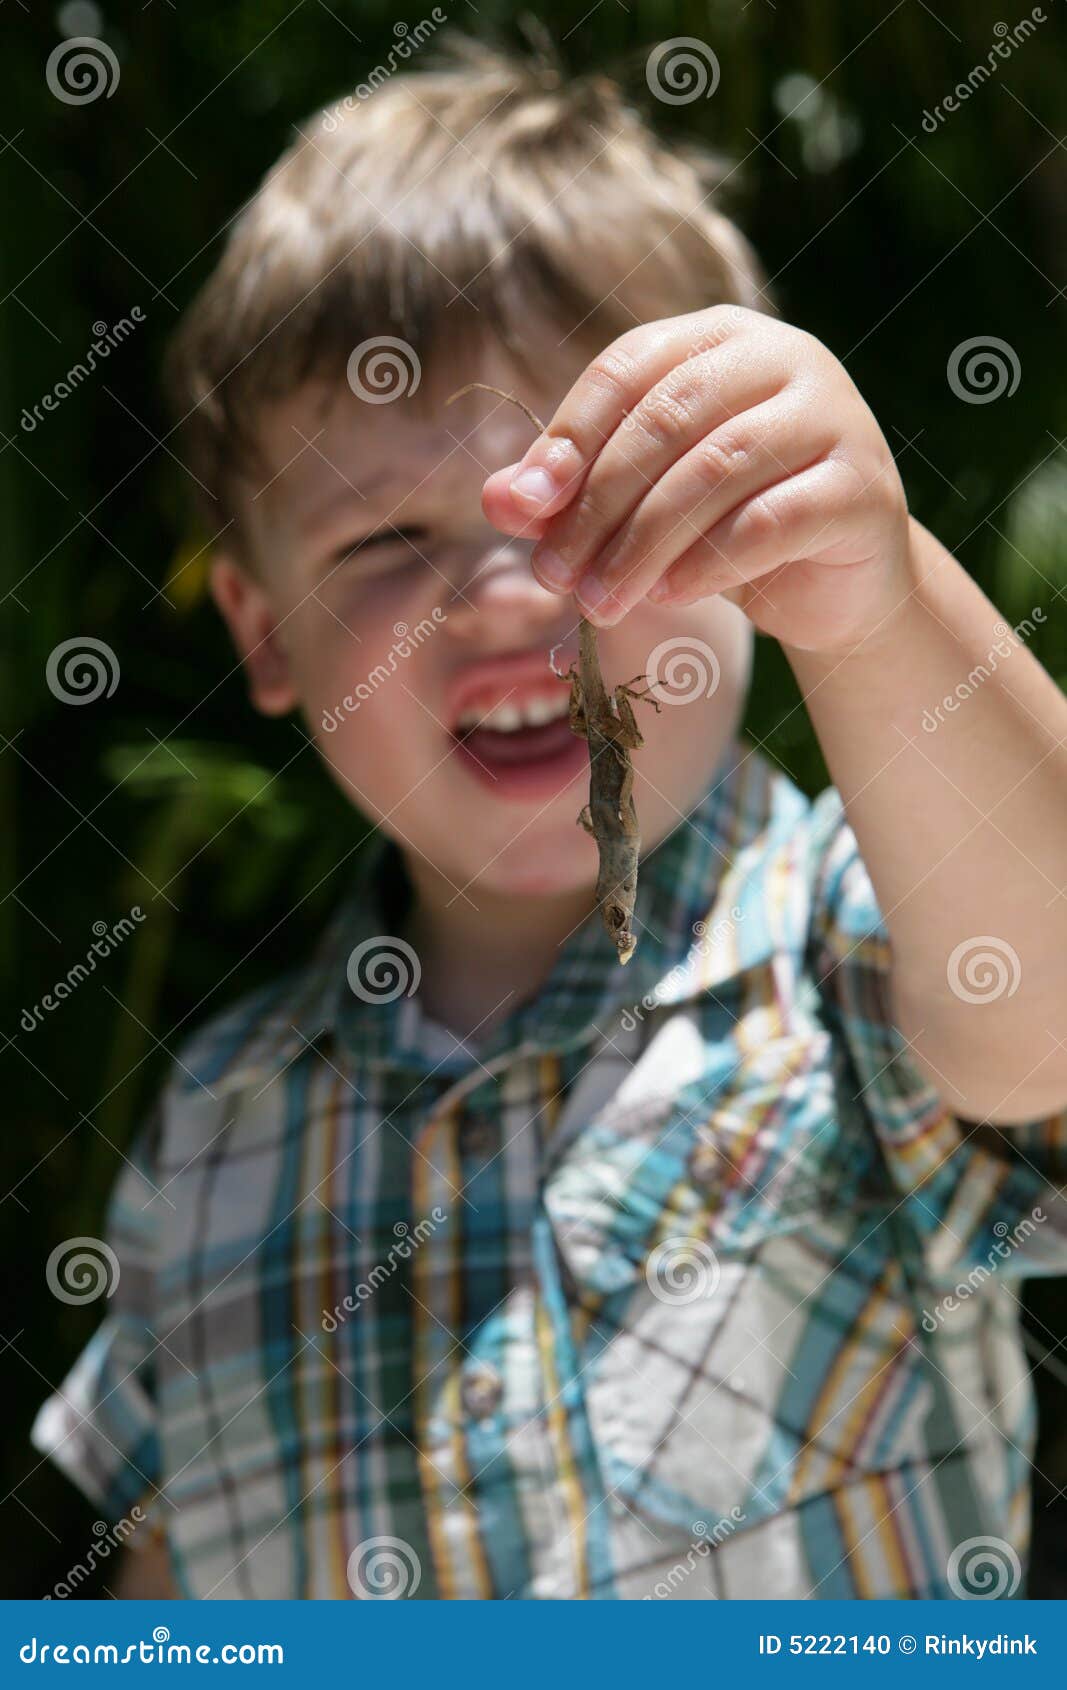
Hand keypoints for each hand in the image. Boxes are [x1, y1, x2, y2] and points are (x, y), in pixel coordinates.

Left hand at [482, 306, 913, 654]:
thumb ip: (569, 496)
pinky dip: (709, 561)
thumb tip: (498, 500)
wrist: (835, 585)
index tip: (526, 509)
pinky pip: (773, 519)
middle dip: (599, 503)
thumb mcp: (639, 508)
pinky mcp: (861, 489)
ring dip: (643, 543)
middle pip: (669, 417)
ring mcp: (833, 417)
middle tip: (555, 576)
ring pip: (717, 469)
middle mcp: (784, 357)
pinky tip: (667, 596)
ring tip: (599, 601)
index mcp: (719, 338)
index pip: (628, 368)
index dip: (570, 436)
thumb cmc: (725, 530)